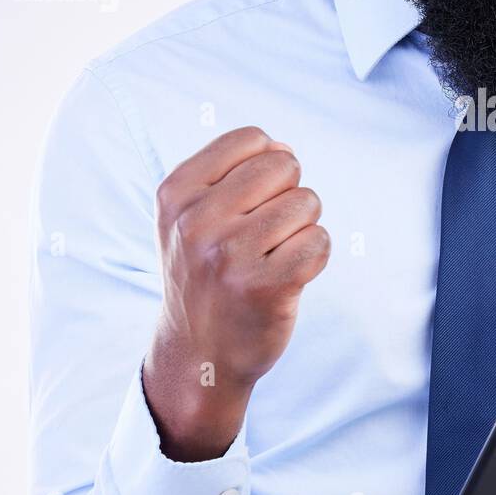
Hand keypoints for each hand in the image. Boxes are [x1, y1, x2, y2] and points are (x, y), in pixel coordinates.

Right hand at [143, 126, 330, 460]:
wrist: (199, 355)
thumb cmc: (207, 274)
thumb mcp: (192, 217)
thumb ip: (233, 173)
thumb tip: (284, 147)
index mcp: (176, 193)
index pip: (252, 139)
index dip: (268, 166)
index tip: (251, 203)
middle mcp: (197, 221)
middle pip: (284, 166)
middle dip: (289, 194)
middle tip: (266, 234)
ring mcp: (230, 255)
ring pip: (307, 202)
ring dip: (303, 228)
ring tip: (273, 257)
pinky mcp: (266, 287)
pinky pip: (320, 242)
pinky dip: (315, 257)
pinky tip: (288, 277)